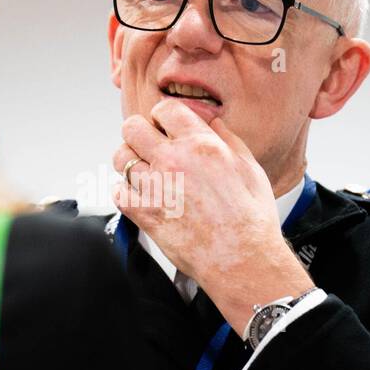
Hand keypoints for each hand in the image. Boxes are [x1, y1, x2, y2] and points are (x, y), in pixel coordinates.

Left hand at [111, 99, 311, 330]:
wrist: (242, 259)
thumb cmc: (251, 220)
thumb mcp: (249, 167)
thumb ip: (227, 139)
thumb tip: (212, 122)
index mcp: (201, 145)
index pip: (164, 109)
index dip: (162, 116)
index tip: (164, 125)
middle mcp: (174, 161)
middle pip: (132, 128)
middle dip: (138, 133)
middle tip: (147, 145)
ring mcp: (156, 187)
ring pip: (120, 158)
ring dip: (129, 162)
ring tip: (144, 172)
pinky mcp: (144, 213)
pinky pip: (118, 192)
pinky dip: (126, 193)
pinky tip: (141, 196)